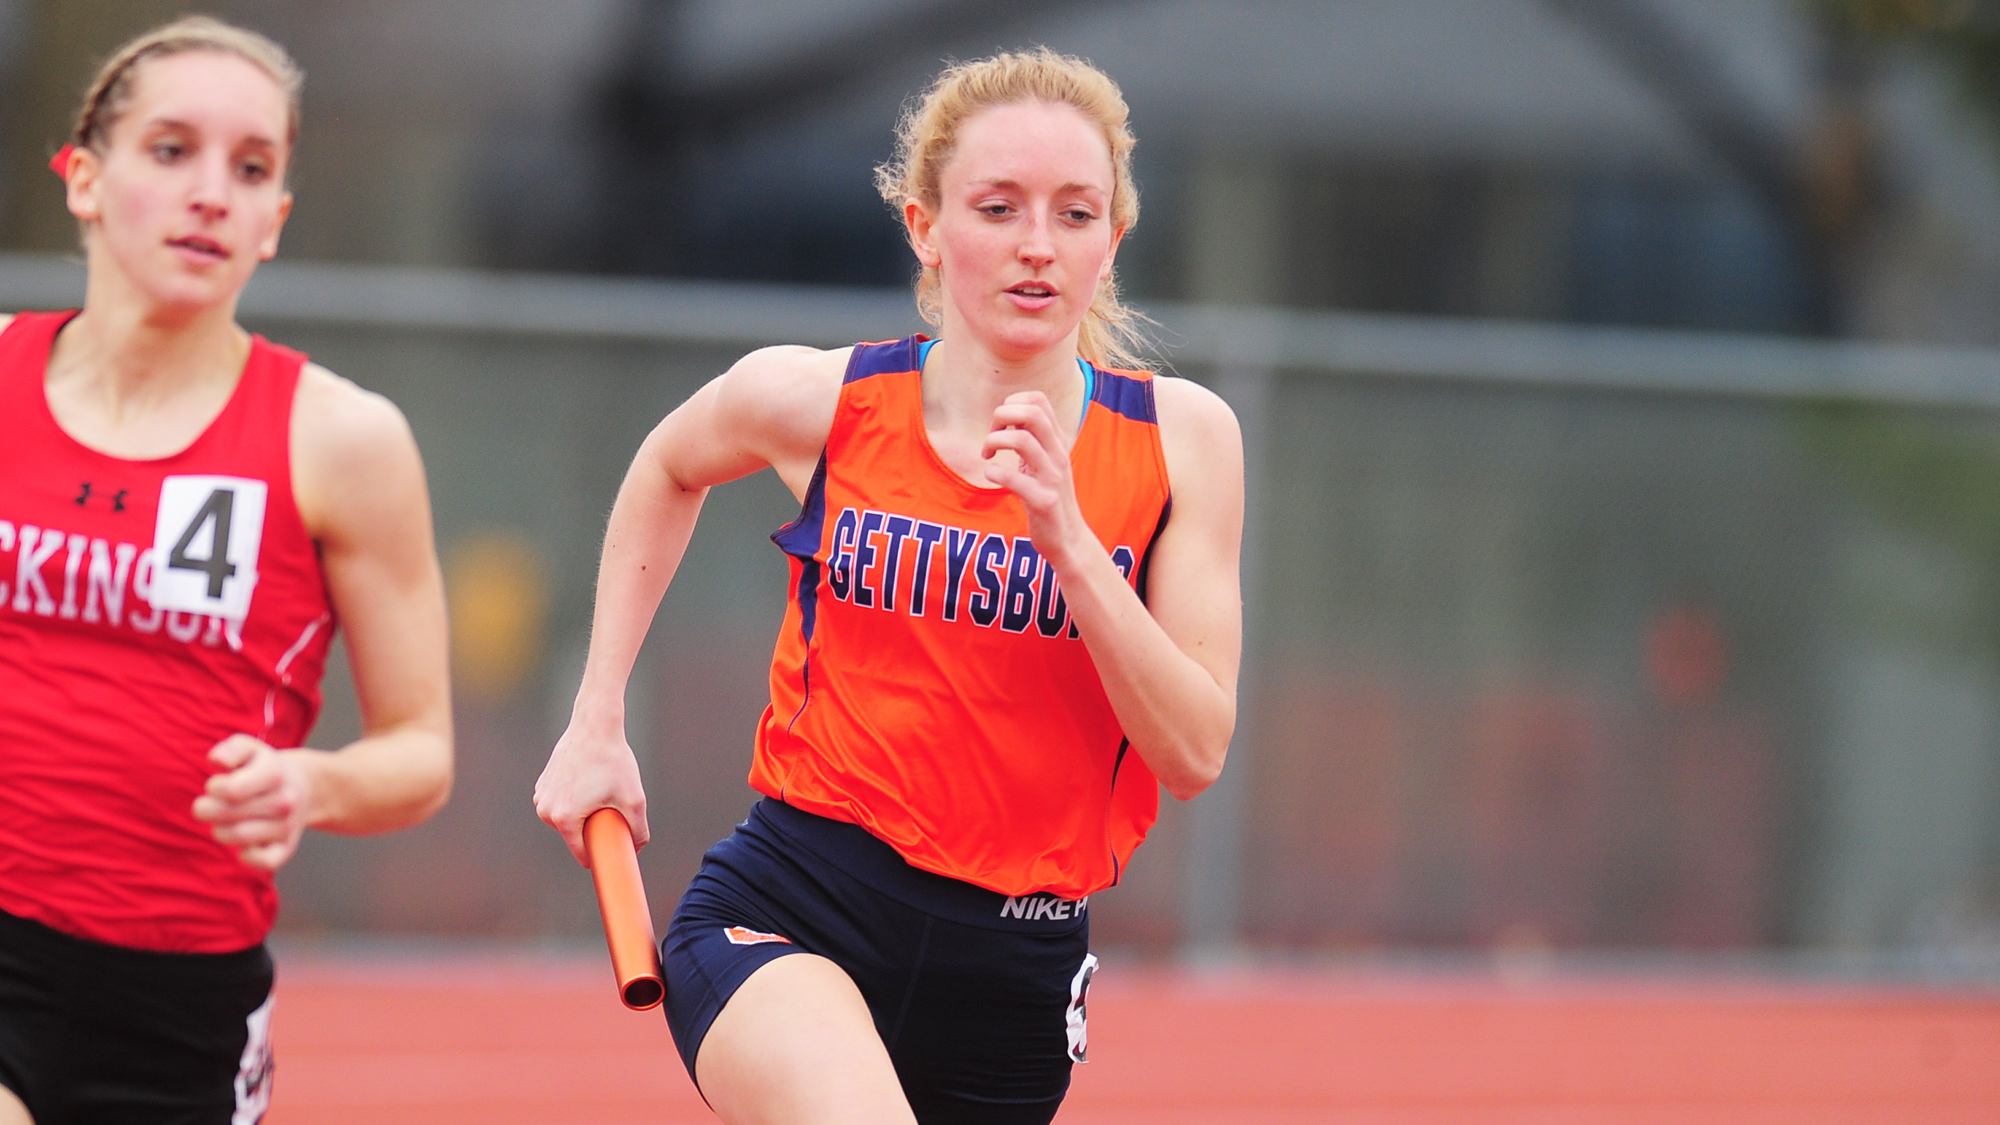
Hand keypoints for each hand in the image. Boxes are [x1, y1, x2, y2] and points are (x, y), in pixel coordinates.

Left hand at [192, 735, 312, 870]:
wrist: (304, 787)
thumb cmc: (263, 768)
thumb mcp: (249, 748)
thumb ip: (230, 749)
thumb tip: (218, 762)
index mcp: (275, 773)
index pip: (231, 790)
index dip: (214, 787)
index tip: (217, 785)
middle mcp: (285, 801)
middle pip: (228, 815)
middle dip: (207, 810)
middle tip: (208, 806)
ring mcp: (287, 826)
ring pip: (238, 837)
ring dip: (220, 830)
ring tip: (224, 820)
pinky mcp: (287, 848)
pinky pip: (263, 862)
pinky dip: (246, 856)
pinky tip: (241, 844)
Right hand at [534, 716, 648, 866]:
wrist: (595, 727)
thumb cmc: (613, 762)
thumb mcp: (634, 799)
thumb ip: (639, 829)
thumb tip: (637, 849)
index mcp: (563, 818)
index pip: (581, 852)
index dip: (599, 857)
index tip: (613, 853)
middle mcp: (545, 810)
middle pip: (574, 835)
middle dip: (592, 831)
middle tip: (612, 812)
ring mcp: (541, 796)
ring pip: (566, 820)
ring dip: (583, 815)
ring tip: (600, 794)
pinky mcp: (542, 784)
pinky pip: (560, 804)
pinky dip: (574, 801)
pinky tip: (589, 786)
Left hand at [983, 391, 1088, 564]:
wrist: (1068, 539)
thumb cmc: (1047, 498)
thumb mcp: (1043, 463)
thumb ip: (1032, 439)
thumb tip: (1008, 414)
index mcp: (1057, 443)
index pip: (1038, 400)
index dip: (1012, 403)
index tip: (1001, 425)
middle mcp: (1058, 455)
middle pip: (1032, 412)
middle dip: (1002, 415)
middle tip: (992, 437)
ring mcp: (1053, 478)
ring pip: (1022, 440)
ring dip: (995, 441)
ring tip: (988, 456)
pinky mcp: (1044, 502)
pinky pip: (1016, 480)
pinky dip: (996, 473)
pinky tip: (991, 476)